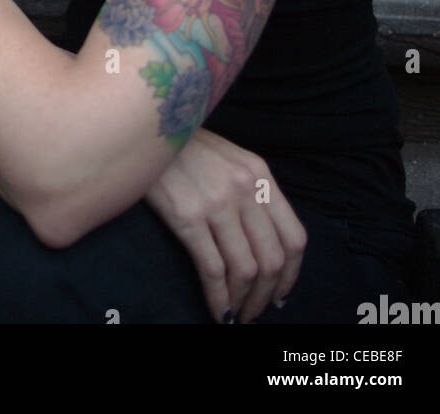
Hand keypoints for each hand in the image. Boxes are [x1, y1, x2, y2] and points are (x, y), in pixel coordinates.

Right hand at [144, 128, 305, 322]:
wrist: (145, 125)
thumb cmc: (184, 146)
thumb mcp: (229, 158)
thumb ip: (251, 191)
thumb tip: (263, 241)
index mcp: (259, 174)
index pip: (294, 237)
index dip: (291, 275)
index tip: (279, 293)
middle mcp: (244, 188)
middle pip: (272, 259)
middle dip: (266, 295)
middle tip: (254, 312)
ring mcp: (217, 202)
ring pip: (245, 269)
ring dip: (243, 302)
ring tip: (235, 314)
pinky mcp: (187, 216)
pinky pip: (212, 270)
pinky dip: (218, 298)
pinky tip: (216, 310)